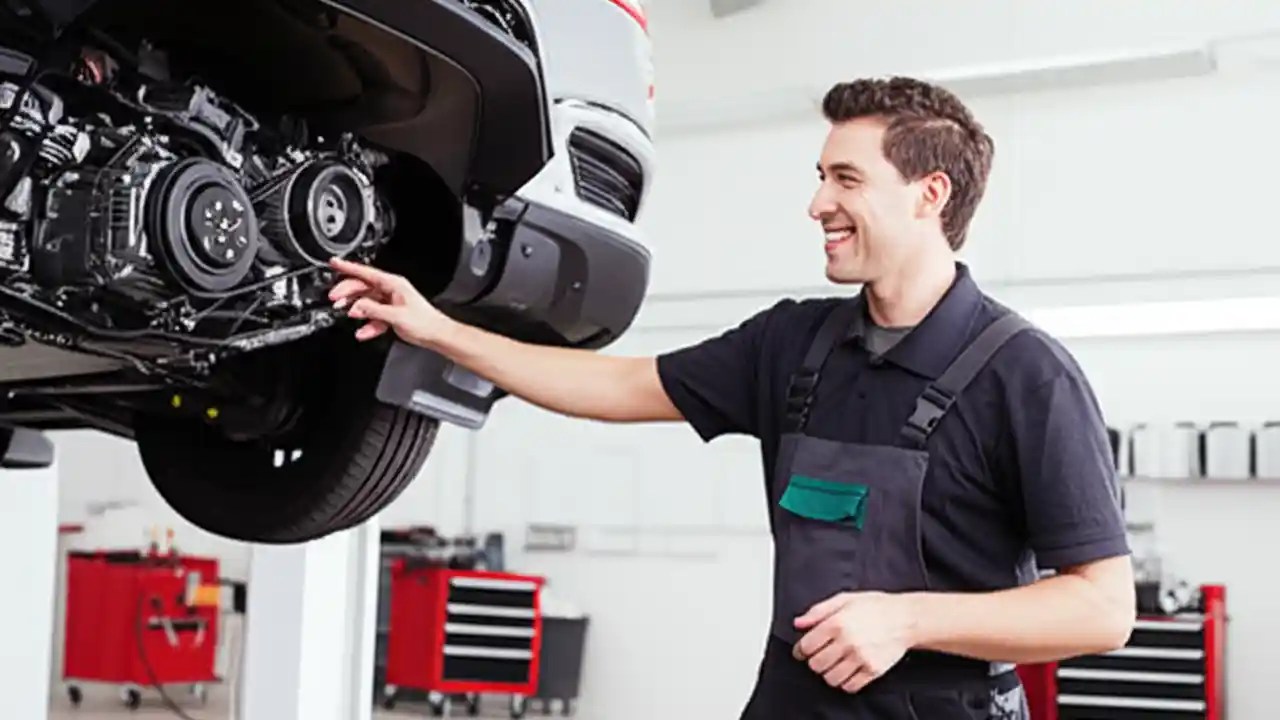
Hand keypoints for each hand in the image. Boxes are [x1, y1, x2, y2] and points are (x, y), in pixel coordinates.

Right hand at [327, 257, 452, 346]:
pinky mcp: (390, 314)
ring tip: (347, 313)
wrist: (436, 334)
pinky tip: (363, 331)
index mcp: (394, 284)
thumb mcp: (396, 315)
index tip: (334, 263)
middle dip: (347, 292)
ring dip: (356, 309)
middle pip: (363, 287)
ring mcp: (390, 302)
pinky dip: (368, 324)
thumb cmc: (424, 322)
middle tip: (335, 298)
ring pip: (367, 302)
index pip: (366, 272)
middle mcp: (391, 290)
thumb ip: (373, 310)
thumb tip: (356, 306)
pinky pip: (374, 316)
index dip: (348, 267)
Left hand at [791, 591, 917, 692]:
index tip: (804, 650)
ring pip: (830, 678)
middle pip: (816, 664)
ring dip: (829, 672)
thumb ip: (818, 611)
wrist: (905, 618)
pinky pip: (849, 686)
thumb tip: (798, 623)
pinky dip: (845, 682)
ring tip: (835, 663)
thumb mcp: (844, 600)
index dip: (801, 649)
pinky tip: (848, 671)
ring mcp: (860, 658)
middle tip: (821, 655)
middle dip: (815, 661)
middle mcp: (847, 642)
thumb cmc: (876, 607)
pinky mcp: (872, 670)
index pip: (806, 646)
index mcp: (837, 623)